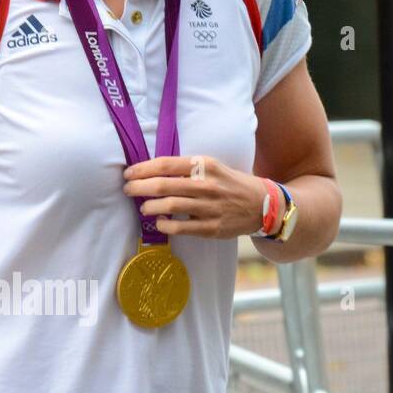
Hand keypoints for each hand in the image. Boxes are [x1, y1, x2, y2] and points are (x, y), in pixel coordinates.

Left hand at [123, 155, 265, 239]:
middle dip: (139, 187)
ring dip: (149, 206)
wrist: (263, 204)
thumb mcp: (211, 167)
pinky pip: (181, 228)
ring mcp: (210, 207)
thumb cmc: (228, 183)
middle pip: (163, 185)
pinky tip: (159, 222)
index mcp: (205, 165)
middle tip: (128, 190)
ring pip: (170, 205)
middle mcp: (207, 185)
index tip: (129, 173)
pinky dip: (164, 225)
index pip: (165, 165)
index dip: (142, 169)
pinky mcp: (212, 228)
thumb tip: (149, 171)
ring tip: (143, 207)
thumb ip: (185, 168)